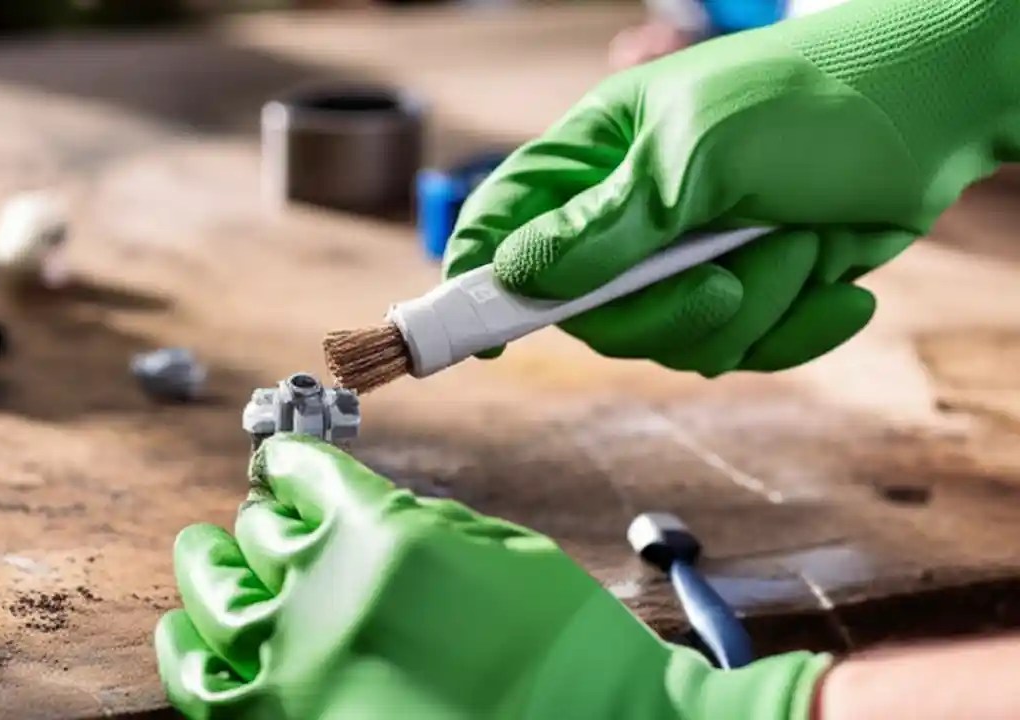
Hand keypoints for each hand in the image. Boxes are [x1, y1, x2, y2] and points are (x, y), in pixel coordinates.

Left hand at [155, 434, 828, 718]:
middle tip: (259, 520)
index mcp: (378, 531)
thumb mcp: (496, 546)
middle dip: (261, 520)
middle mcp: (322, 591)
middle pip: (255, 534)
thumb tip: (359, 511)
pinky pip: (202, 684)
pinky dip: (184, 650)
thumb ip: (412, 520)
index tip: (287, 469)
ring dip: (205, 568)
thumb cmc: (562, 643)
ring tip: (200, 556)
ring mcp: (295, 665)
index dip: (293, 467)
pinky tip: (184, 630)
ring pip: (215, 598)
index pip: (303, 474)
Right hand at [447, 0, 1016, 376]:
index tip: (482, 339)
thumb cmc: (811, 101)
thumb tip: (516, 273)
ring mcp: (690, 257)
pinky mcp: (749, 289)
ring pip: (673, 340)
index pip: (505, 222)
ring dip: (753, 307)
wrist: (939, 115)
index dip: (481, 280)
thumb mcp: (699, 156)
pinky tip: (839, 282)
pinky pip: (742, 349)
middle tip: (724, 280)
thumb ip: (605, 225)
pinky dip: (797, 327)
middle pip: (592, 313)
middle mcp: (633, 213)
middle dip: (668, 311)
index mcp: (597, 158)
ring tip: (801, 244)